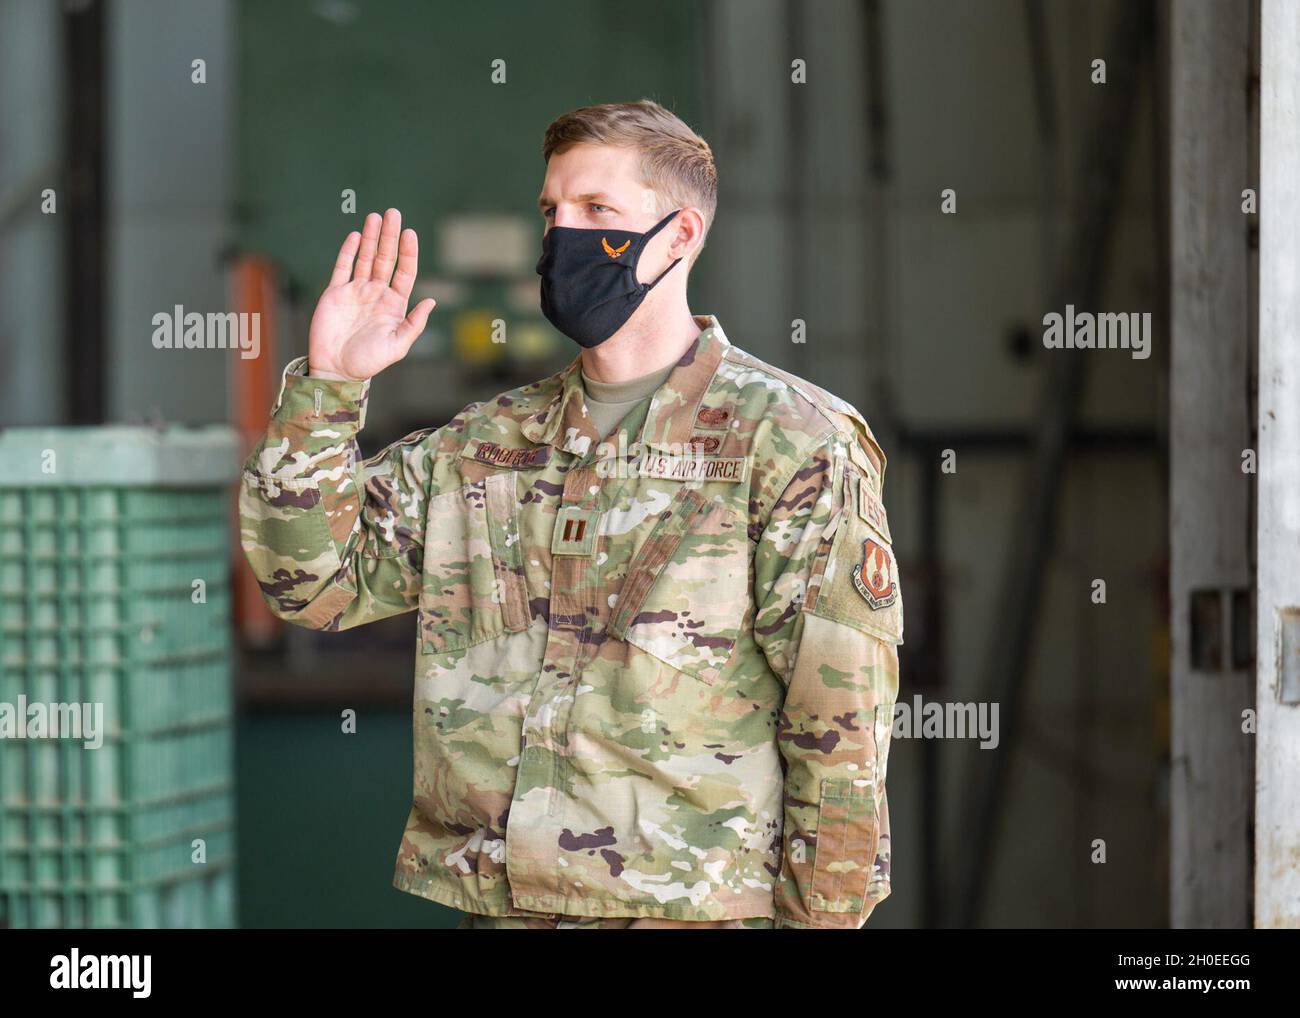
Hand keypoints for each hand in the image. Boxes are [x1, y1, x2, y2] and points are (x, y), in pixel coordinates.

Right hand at [307, 208, 435, 380]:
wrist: (337, 370)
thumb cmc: (369, 362)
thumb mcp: (398, 346)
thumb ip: (414, 324)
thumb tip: (432, 301)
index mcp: (394, 304)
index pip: (404, 272)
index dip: (408, 252)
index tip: (410, 233)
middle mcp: (377, 293)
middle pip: (385, 259)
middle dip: (389, 236)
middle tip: (393, 213)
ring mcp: (356, 291)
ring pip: (364, 258)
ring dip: (371, 237)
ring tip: (375, 216)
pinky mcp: (335, 293)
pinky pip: (342, 267)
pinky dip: (348, 251)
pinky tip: (356, 235)